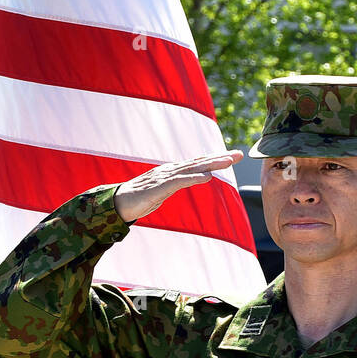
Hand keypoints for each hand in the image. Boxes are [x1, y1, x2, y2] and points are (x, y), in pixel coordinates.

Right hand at [113, 150, 243, 222]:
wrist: (117, 203)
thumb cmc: (137, 199)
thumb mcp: (161, 192)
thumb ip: (174, 186)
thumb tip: (183, 185)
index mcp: (172, 172)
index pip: (197, 163)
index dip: (215, 159)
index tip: (232, 156)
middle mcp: (171, 170)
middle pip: (200, 162)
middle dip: (220, 157)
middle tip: (239, 154)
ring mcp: (165, 176)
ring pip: (193, 168)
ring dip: (212, 164)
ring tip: (229, 161)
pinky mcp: (160, 187)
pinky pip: (180, 181)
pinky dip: (195, 178)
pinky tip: (208, 176)